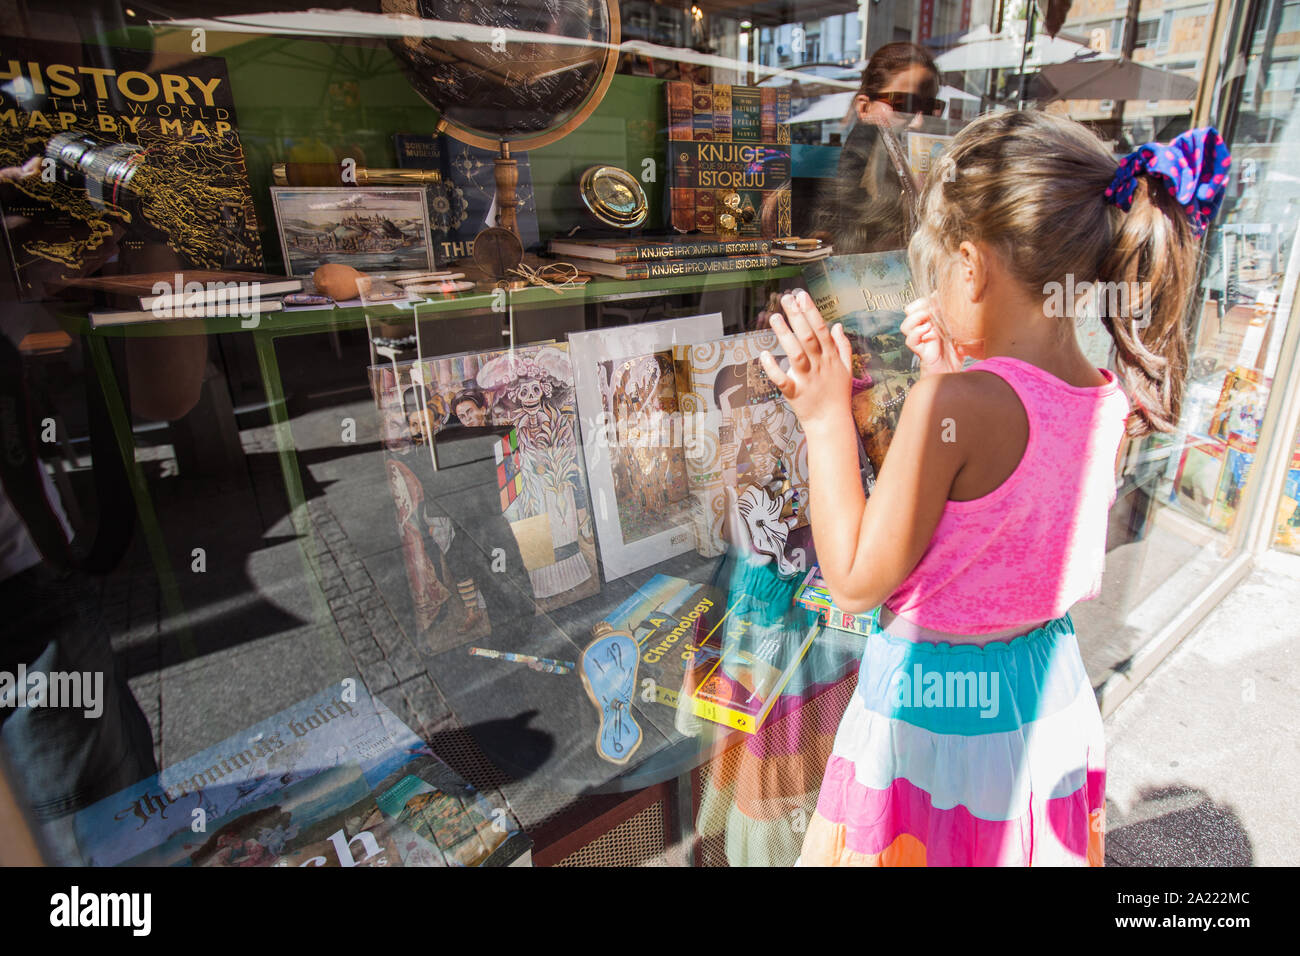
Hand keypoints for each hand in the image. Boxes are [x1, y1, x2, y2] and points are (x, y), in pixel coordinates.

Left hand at [759, 289, 852, 428]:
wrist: (831, 423)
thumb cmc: (838, 395)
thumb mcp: (847, 369)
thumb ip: (843, 346)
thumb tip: (837, 325)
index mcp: (831, 358)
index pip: (821, 329)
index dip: (811, 311)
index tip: (802, 296)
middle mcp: (819, 365)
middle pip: (808, 337)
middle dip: (797, 316)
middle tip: (786, 299)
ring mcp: (807, 379)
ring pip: (796, 354)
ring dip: (785, 335)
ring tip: (775, 317)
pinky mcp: (795, 393)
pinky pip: (782, 380)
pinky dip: (773, 368)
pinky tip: (763, 355)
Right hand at [901, 297, 963, 375]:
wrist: (954, 371)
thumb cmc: (958, 352)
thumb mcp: (962, 332)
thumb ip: (961, 320)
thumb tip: (965, 306)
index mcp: (932, 320)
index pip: (922, 303)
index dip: (927, 298)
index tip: (938, 296)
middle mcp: (924, 328)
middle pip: (910, 310)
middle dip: (920, 305)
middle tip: (933, 306)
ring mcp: (921, 339)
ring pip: (906, 325)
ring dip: (916, 319)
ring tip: (929, 320)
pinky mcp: (920, 351)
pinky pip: (910, 340)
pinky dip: (917, 333)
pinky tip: (929, 332)